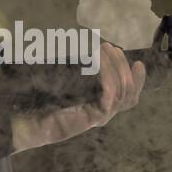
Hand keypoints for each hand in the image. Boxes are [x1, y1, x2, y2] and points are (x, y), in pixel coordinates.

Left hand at [10, 42, 146, 152]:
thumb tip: (98, 53)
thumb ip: (86, 75)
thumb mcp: (72, 84)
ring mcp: (101, 117)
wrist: (33, 122)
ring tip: (105, 51)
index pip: (130, 97)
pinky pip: (110, 97)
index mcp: (103, 107)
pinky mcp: (94, 118)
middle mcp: (105, 113)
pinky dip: (108, 79)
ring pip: (121, 92)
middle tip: (112, 48)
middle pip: (128, 92)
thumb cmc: (48, 103)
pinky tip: (99, 64)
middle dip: (122, 66)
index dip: (138, 81)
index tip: (138, 63)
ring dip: (115, 67)